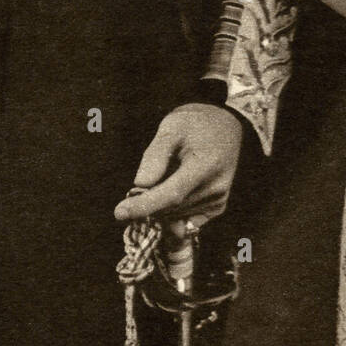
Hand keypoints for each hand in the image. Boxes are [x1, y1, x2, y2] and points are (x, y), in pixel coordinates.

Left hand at [114, 104, 243, 225]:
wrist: (226, 126)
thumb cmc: (196, 123)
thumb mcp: (172, 126)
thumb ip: (155, 155)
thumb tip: (140, 185)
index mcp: (205, 165)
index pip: (171, 194)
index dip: (144, 206)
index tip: (119, 213)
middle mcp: (215, 188)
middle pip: (169, 208)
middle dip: (148, 201)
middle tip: (143, 181)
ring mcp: (218, 200)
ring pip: (175, 216)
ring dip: (160, 206)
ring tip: (167, 176)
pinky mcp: (217, 207)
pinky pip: (186, 222)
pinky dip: (172, 214)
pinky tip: (171, 194)